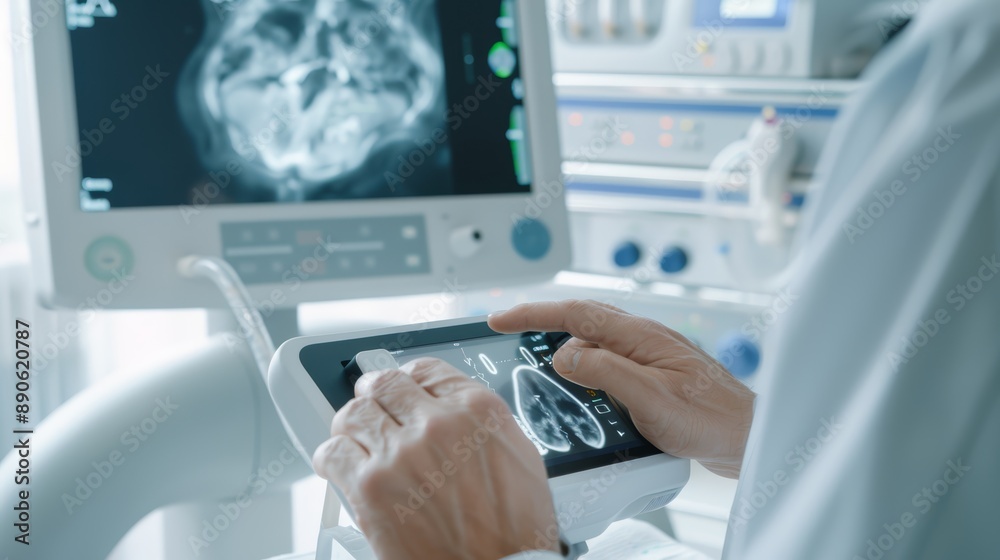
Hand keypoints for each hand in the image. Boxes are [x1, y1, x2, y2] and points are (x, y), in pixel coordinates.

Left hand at [312, 358, 559, 559]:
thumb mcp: (518, 456)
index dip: (409, 379)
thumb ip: (481, 422)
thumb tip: (452, 406)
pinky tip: (338, 466)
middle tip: (371, 407)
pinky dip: (331, 458)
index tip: (402, 389)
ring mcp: (400, 454)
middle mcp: (438, 424)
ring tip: (354, 438)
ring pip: (353, 412)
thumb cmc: (515, 529)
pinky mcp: (370, 488)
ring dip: (351, 425)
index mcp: (478, 411)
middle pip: (384, 383)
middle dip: (374, 394)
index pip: (426, 369)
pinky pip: (333, 452)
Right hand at [489, 300, 754, 477]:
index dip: (533, 313)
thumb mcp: (651, 399)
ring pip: (594, 340)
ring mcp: (649, 354)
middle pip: (581, 319)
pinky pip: (608, 360)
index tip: (500, 319)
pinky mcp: (653, 373)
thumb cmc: (711, 421)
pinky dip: (584, 367)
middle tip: (507, 334)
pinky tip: (580, 390)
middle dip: (541, 323)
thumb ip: (605, 371)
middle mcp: (644, 338)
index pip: (576, 313)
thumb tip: (563, 354)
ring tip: (536, 367)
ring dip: (563, 347)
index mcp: (641, 335)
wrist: (749, 439)